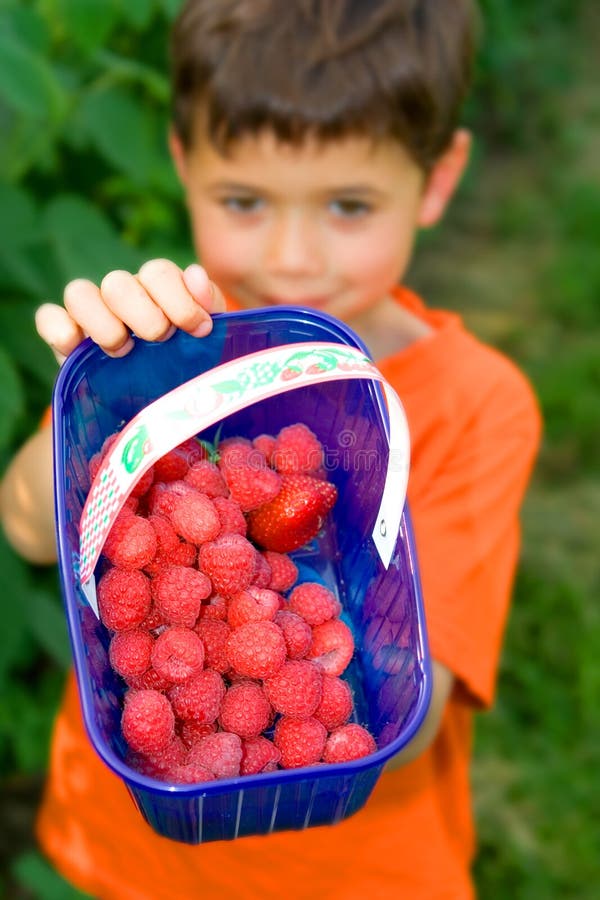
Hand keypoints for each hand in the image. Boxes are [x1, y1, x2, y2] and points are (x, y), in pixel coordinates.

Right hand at [35, 260, 225, 362]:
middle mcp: (122, 297)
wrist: (157, 411)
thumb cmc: (187, 368)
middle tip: (160, 341)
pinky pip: (48, 317)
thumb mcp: (208, 340)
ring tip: (123, 352)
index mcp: (157, 291)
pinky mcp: (66, 341)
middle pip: (118, 282)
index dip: (179, 298)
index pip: (158, 272)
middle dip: (144, 314)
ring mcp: (91, 316)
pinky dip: (58, 328)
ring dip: (103, 323)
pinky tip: (76, 347)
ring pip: (79, 293)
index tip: (199, 330)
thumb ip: (208, 305)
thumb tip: (196, 275)